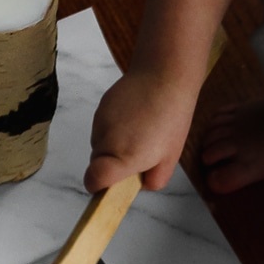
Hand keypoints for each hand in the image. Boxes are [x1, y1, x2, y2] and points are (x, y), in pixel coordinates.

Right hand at [84, 70, 195, 192]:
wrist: (164, 76)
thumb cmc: (171, 118)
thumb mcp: (170, 159)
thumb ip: (153, 180)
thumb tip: (139, 184)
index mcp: (123, 158)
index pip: (92, 181)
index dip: (98, 187)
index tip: (110, 185)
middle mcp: (106, 141)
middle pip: (97, 164)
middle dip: (113, 165)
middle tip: (140, 152)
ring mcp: (100, 122)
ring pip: (100, 145)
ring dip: (115, 145)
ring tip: (140, 131)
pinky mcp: (101, 107)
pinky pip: (103, 127)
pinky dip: (115, 128)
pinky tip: (134, 118)